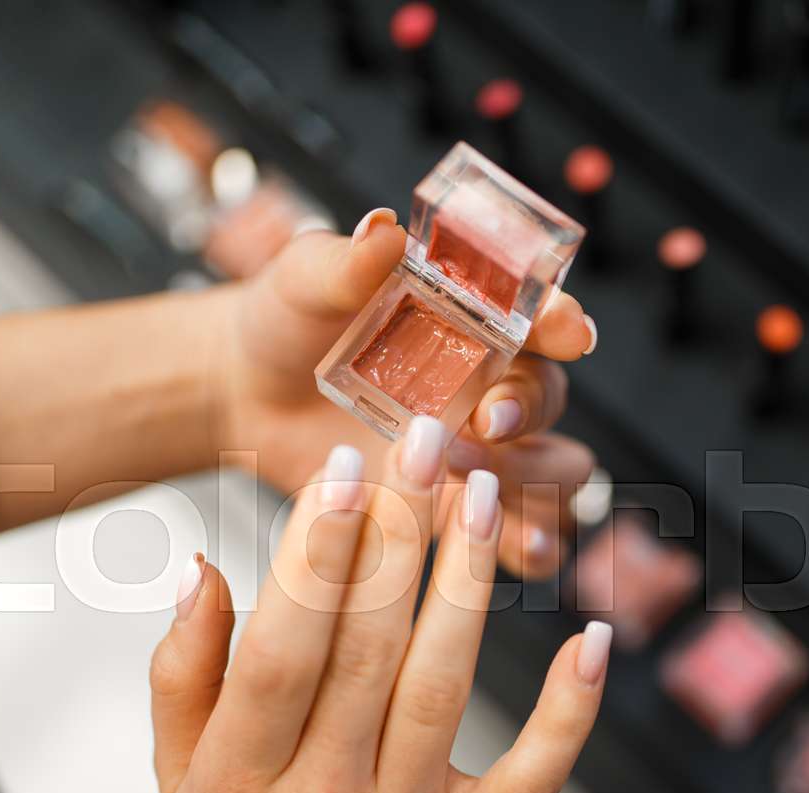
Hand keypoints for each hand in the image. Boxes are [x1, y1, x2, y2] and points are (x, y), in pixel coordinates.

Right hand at [148, 417, 611, 792]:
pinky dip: (569, 711)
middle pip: (365, 651)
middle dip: (395, 537)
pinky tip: (590, 638)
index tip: (342, 468)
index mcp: (237, 778)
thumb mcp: (178, 779)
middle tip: (423, 444)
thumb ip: (183, 672)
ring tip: (481, 494)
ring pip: (443, 686)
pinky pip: (533, 776)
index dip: (311, 552)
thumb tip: (203, 564)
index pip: (280, 648)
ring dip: (467, 584)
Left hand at [214, 208, 598, 577]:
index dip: (564, 321)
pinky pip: (517, 532)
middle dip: (531, 409)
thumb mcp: (307, 278)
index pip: (541, 314)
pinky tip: (514, 548)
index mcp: (474, 316)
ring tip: (460, 476)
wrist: (243, 391)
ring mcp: (478, 449)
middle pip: (553, 398)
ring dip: (527, 478)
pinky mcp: (455, 507)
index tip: (566, 329)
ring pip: (554, 469)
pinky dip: (527, 543)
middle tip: (482, 418)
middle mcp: (490, 381)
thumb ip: (346, 260)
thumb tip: (380, 228)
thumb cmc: (286, 319)